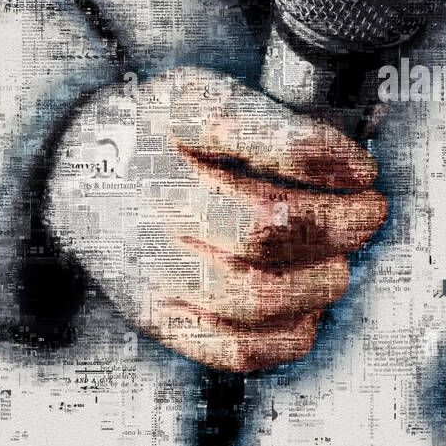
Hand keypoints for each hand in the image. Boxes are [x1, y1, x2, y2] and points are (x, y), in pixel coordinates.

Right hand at [46, 67, 386, 371]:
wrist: (79, 176)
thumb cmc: (161, 136)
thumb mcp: (205, 97)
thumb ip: (276, 125)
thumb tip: (351, 169)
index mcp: (167, 129)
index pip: (244, 135)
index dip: (318, 157)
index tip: (361, 169)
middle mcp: (151, 200)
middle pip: (259, 229)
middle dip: (336, 226)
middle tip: (367, 213)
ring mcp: (150, 267)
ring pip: (254, 297)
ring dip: (321, 281)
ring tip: (338, 260)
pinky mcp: (157, 316)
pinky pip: (235, 348)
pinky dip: (291, 333)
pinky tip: (307, 304)